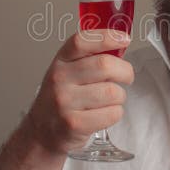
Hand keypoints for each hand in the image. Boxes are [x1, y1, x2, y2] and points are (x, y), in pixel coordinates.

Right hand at [27, 30, 134, 153]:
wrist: (43, 131)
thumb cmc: (63, 98)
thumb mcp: (69, 72)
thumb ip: (90, 57)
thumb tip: (121, 43)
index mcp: (61, 61)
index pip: (81, 41)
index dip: (107, 37)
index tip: (125, 39)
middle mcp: (60, 79)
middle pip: (104, 65)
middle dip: (125, 71)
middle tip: (127, 77)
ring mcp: (65, 102)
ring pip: (112, 92)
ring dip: (119, 97)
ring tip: (109, 100)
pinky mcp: (74, 124)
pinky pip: (112, 114)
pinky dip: (115, 113)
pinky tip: (104, 114)